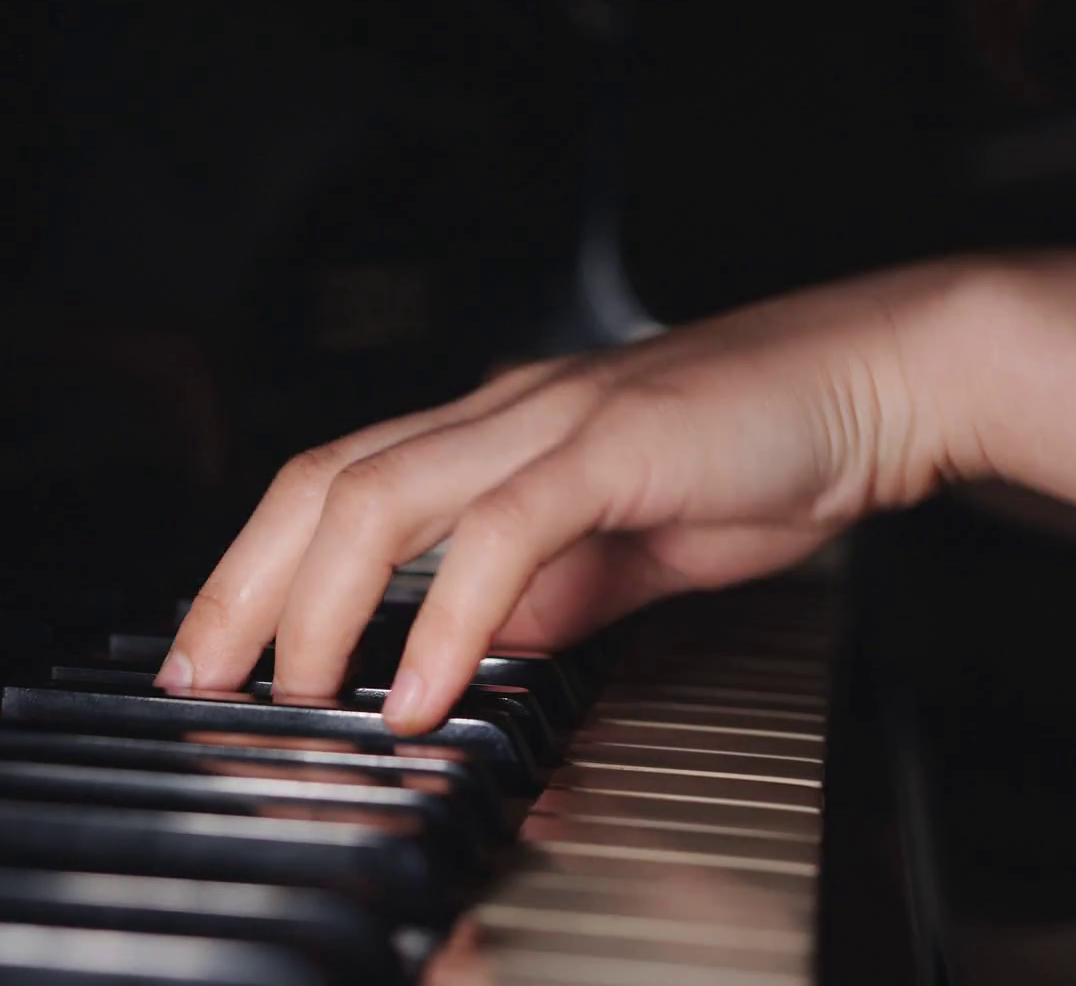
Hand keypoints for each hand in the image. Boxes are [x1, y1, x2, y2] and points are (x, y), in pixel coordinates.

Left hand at [159, 262, 989, 732]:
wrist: (874, 385)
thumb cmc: (759, 451)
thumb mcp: (624, 545)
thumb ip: (543, 592)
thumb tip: (473, 648)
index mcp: (496, 433)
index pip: (338, 486)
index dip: (258, 565)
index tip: (218, 648)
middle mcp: (501, 412)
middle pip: (324, 482)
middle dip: (243, 584)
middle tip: (201, 676)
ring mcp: (551, 418)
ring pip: (385, 494)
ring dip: (320, 602)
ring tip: (297, 689)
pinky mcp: (613, 441)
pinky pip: (503, 530)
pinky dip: (449, 613)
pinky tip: (426, 686)